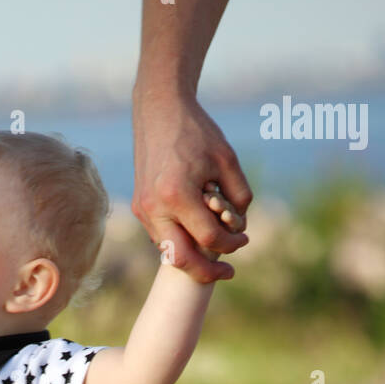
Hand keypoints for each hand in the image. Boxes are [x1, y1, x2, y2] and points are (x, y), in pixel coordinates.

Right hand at [133, 92, 252, 282]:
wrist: (159, 110)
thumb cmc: (197, 132)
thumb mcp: (227, 160)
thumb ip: (239, 196)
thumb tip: (238, 227)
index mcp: (177, 195)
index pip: (208, 237)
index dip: (231, 244)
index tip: (244, 240)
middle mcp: (154, 208)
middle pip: (181, 260)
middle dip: (206, 273)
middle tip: (227, 273)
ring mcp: (143, 210)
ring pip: (169, 252)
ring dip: (193, 258)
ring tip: (216, 251)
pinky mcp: (140, 207)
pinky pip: (162, 237)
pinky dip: (181, 242)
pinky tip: (197, 234)